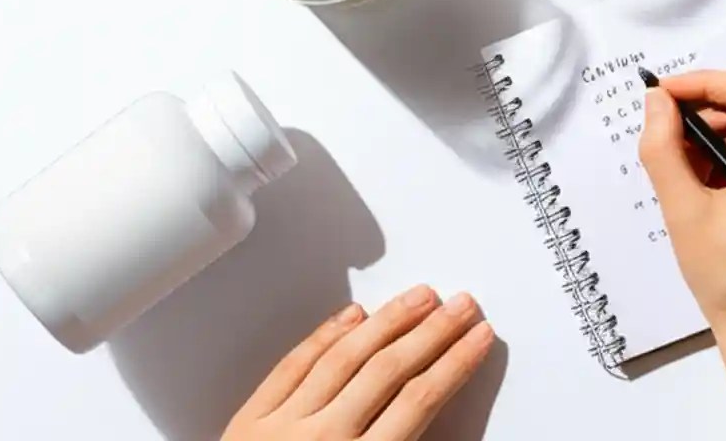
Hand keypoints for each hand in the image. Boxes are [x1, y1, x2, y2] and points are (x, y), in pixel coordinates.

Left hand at [223, 286, 493, 440]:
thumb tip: (431, 412)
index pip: (419, 402)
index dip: (454, 364)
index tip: (478, 340)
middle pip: (388, 370)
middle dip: (433, 332)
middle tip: (462, 306)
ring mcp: (281, 428)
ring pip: (344, 358)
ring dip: (388, 322)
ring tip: (419, 298)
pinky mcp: (247, 422)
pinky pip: (292, 366)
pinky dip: (324, 336)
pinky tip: (352, 316)